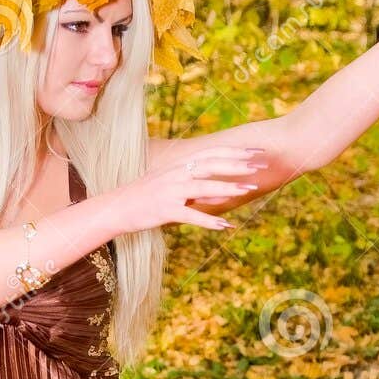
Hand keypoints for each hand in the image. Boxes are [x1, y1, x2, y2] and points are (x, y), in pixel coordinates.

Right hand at [113, 146, 267, 233]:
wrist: (118, 207)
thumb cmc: (148, 197)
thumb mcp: (174, 186)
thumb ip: (200, 187)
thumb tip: (225, 192)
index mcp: (179, 165)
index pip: (212, 153)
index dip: (235, 152)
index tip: (257, 151)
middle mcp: (177, 174)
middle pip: (212, 164)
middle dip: (238, 164)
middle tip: (261, 164)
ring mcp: (171, 191)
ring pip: (204, 187)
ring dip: (229, 187)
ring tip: (249, 189)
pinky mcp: (165, 210)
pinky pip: (191, 216)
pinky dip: (209, 221)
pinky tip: (226, 227)